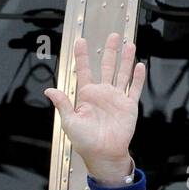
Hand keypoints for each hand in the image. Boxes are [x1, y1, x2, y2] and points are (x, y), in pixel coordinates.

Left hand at [45, 34, 145, 185]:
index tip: (80, 41)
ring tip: (128, 44)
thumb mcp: (69, 121)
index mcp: (86, 96)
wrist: (103, 153)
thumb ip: (62, 104)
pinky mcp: (128, 105)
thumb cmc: (84, 141)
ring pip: (122, 73)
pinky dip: (137, 77)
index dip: (82, 57)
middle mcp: (102, 94)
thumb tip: (49, 90)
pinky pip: (134, 88)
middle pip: (107, 67)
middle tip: (112, 35)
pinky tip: (139, 65)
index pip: (84, 71)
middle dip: (109, 51)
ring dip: (125, 59)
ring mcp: (116, 98)